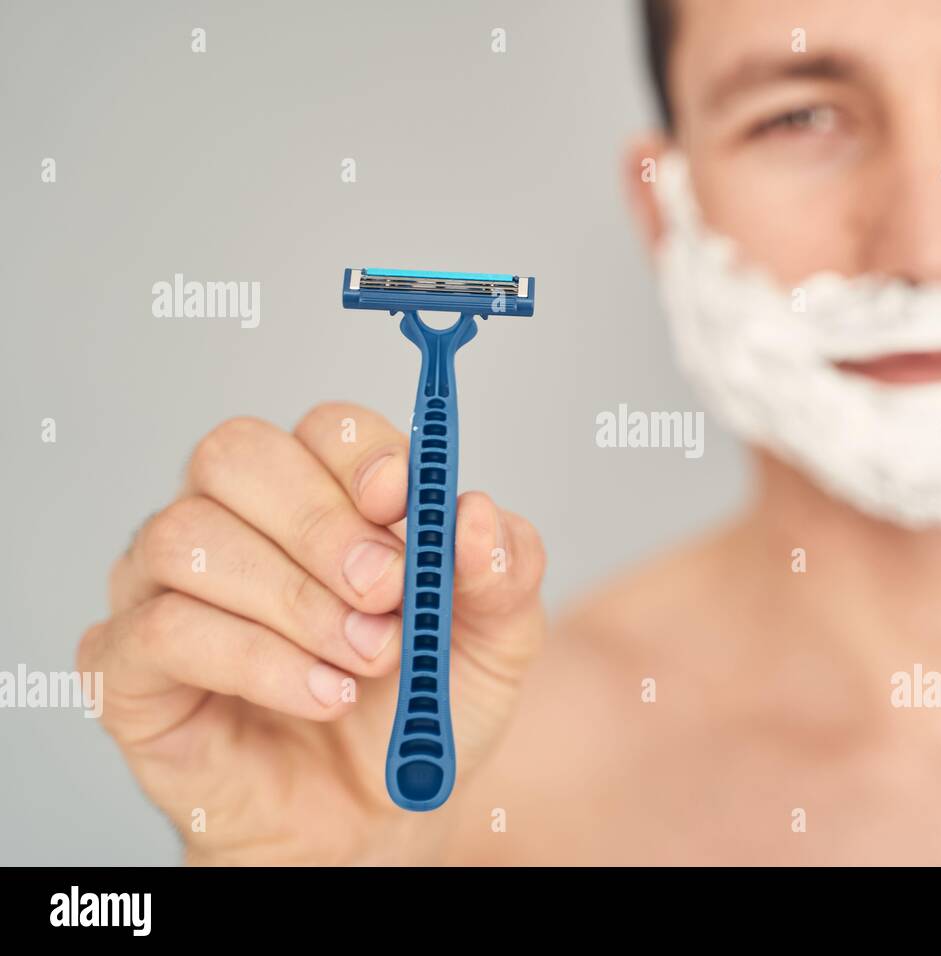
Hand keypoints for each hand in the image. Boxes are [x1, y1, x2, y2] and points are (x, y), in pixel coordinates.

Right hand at [78, 403, 546, 863]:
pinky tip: (320, 695)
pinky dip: (256, 661)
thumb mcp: (495, 642)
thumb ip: (503, 571)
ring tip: (363, 661)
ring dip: (294, 602)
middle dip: (321, 524)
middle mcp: (231, 522)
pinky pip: (162, 629)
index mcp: (320, 494)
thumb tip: (476, 515)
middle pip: (235, 455)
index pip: (322, 427)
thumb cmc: (414, 708)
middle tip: (386, 594)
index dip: (363, 455)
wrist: (368, 817)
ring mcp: (166, 587)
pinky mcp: (127, 664)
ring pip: (188, 537)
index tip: (406, 504)